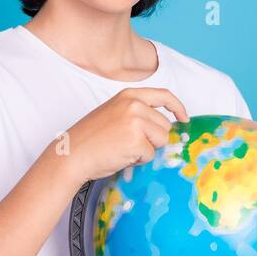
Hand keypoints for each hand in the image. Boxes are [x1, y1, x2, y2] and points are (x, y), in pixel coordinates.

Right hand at [58, 87, 188, 182]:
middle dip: (153, 139)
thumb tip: (165, 126)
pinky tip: (121, 156)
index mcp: (129, 95)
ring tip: (124, 148)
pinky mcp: (136, 140)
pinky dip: (139, 160)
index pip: (164, 96)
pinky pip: (151, 155)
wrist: (71, 154)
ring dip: (147, 149)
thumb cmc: (91, 138)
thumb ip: (137, 113)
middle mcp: (134, 105)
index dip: (178, 107)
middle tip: (128, 143)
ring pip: (162, 140)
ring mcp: (136, 121)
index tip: (184, 118)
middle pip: (165, 126)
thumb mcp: (114, 113)